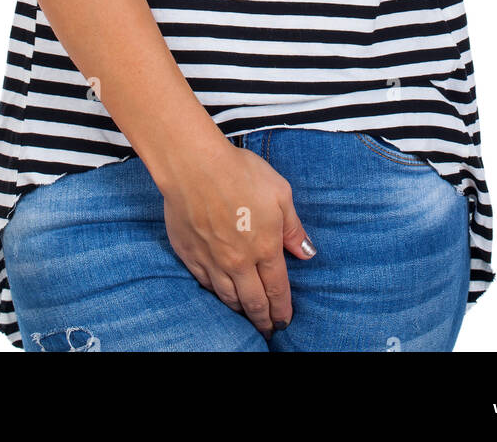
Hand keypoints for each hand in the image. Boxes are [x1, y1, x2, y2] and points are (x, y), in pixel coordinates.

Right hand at [162, 141, 316, 337]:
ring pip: (228, 298)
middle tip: (269, 331)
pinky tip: (220, 294)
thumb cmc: (240, 172)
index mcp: (265, 248)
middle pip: (254, 302)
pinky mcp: (190, 255)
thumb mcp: (280, 193)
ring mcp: (212, 261)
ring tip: (247, 316)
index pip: (277, 289)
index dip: (283, 309)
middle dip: (264, 320)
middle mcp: (239, 262)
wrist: (194, 166)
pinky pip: (205, 284)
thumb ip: (293, 228)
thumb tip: (307, 252)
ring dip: (241, 311)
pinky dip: (216, 294)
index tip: (285, 321)